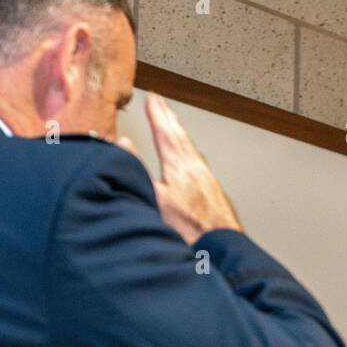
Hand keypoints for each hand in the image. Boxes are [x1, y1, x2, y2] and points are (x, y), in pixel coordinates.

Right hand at [115, 92, 243, 244]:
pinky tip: (192, 162)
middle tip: (163, 105)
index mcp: (179, 165)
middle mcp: (196, 168)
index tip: (152, 98)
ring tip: (175, 127)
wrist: (223, 248)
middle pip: (181, 136)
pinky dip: (191, 153)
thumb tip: (123, 143)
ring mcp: (208, 181)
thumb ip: (137, 169)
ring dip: (180, 134)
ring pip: (191, 149)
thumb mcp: (154, 198)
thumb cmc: (190, 230)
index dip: (157, 114)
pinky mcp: (215, 194)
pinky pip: (199, 163)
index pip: (165, 132)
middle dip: (169, 118)